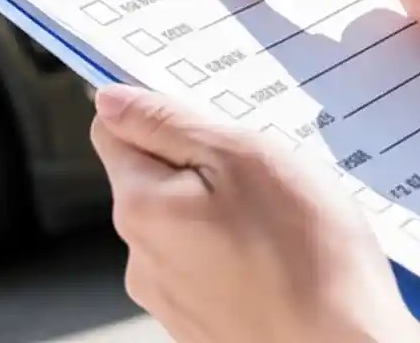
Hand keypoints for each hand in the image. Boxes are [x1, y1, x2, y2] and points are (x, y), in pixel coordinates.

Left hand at [89, 85, 419, 342]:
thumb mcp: (243, 156)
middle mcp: (142, 258)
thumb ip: (168, 123)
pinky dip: (242, 252)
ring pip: (189, 223)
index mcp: (141, 208)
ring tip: (282, 220)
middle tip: (263, 170)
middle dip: (203, 163)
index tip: (205, 115)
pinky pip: (213, 265)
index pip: (114, 130)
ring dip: (226, 209)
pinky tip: (283, 257)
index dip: (159, 111)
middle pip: (155, 178)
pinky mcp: (204, 323)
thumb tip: (112, 99)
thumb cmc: (307, 256)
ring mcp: (173, 297)